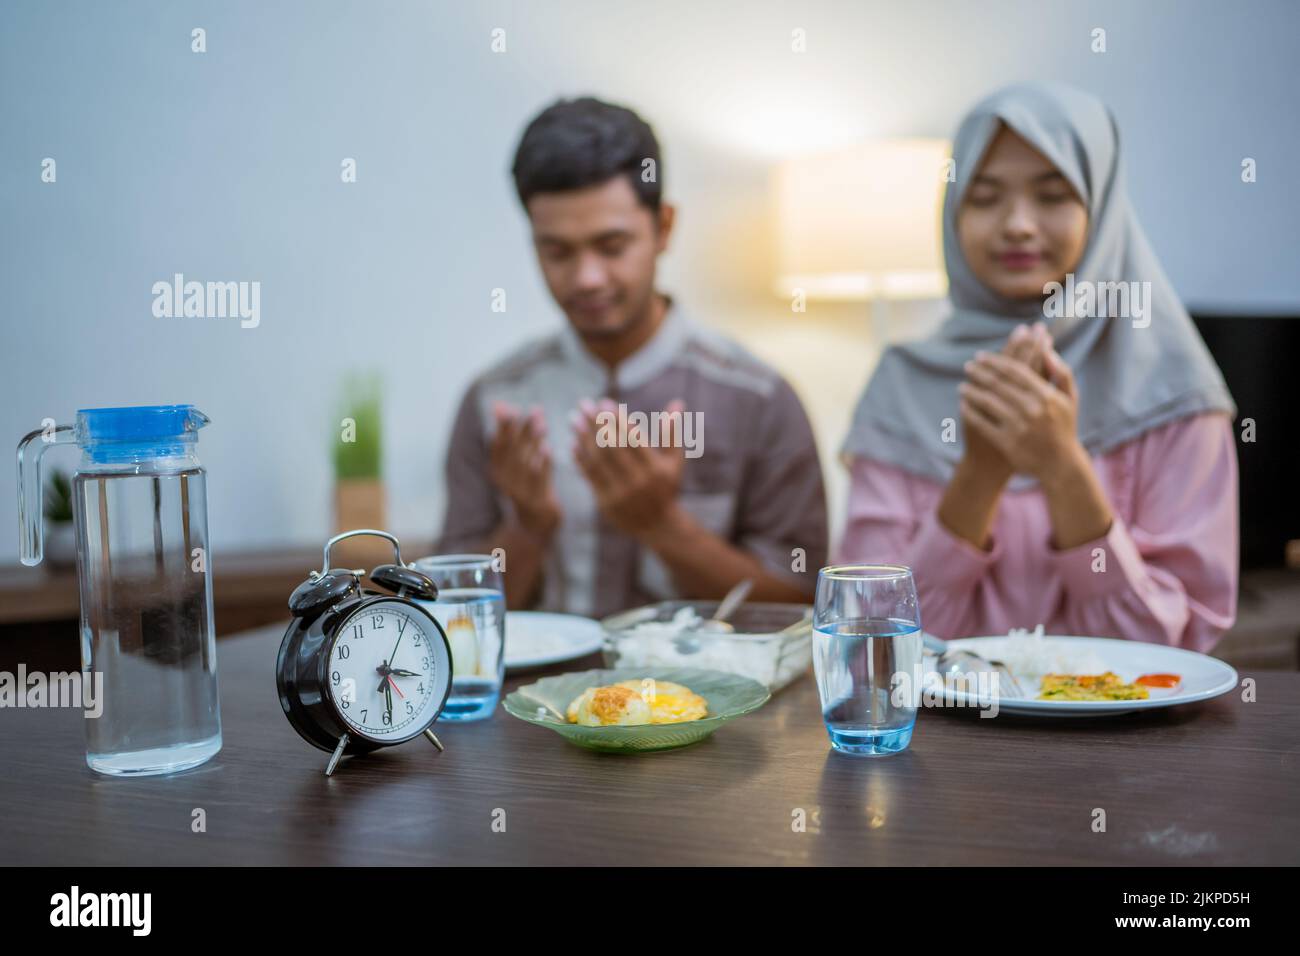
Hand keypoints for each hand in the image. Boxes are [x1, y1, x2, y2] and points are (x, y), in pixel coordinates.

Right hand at [487, 402, 560, 536]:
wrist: (533, 527)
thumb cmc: (526, 486)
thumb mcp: (514, 461)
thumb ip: (510, 434)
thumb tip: (499, 404)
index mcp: (498, 469)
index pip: (497, 444)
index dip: (502, 425)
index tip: (508, 406)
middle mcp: (506, 480)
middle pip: (513, 451)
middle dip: (522, 429)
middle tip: (535, 410)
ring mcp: (521, 491)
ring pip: (526, 462)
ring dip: (533, 442)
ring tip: (542, 424)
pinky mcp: (537, 501)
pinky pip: (540, 480)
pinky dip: (543, 463)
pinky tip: (549, 448)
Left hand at [570, 397, 686, 537]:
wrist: (657, 525)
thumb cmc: (666, 486)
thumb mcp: (674, 462)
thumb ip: (672, 433)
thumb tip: (677, 403)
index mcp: (655, 468)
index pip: (632, 438)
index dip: (617, 419)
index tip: (604, 403)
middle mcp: (638, 481)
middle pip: (612, 447)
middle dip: (596, 424)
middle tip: (584, 405)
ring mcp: (621, 493)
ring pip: (598, 460)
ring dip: (583, 438)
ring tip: (574, 419)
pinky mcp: (606, 503)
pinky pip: (590, 477)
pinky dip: (580, 459)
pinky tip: (572, 443)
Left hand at [959, 345, 1085, 486]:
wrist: (1060, 464)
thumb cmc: (1064, 427)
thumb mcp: (1070, 398)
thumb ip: (1062, 372)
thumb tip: (1046, 348)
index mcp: (1046, 395)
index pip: (1015, 371)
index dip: (995, 361)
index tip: (981, 356)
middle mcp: (1032, 409)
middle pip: (998, 384)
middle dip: (979, 372)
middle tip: (968, 366)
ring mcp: (1019, 426)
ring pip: (987, 402)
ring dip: (971, 391)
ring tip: (962, 386)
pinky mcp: (1007, 443)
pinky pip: (982, 423)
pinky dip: (970, 412)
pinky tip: (962, 405)